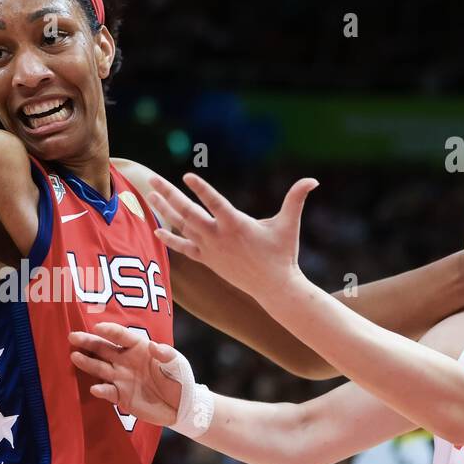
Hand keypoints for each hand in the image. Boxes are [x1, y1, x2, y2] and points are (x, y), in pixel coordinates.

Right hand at [69, 322, 183, 426]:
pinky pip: (108, 392)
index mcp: (138, 348)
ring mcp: (121, 378)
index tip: (98, 327)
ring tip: (75, 357)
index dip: (110, 331)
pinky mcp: (121, 396)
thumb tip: (153, 345)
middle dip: (88, 343)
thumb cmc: (179, 378)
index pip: (121, 336)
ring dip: (88, 363)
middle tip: (73, 337)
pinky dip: (101, 390)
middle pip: (103, 349)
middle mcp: (125, 361)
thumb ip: (165, 354)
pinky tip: (95, 388)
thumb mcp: (177, 363)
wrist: (181, 406)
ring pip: (100, 369)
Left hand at [148, 173, 318, 295]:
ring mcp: (210, 249)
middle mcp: (218, 236)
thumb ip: (296, 199)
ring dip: (165, 210)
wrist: (273, 287)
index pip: (215, 203)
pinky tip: (157, 231)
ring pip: (182, 226)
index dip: (201, 190)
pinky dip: (170, 239)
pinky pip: (184, 248)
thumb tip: (314, 180)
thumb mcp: (289, 224)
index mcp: (236, 224)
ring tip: (150, 195)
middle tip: (152, 178)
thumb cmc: (283, 254)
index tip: (187, 176)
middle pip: (188, 212)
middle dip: (169, 194)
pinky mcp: (208, 259)